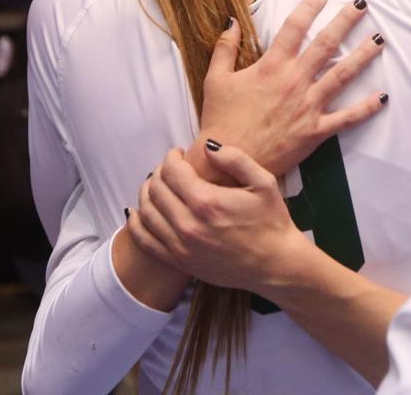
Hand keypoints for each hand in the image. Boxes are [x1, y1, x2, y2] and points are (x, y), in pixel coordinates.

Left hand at [127, 145, 308, 293]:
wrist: (274, 264)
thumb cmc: (271, 221)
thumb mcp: (264, 182)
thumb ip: (236, 159)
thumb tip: (208, 146)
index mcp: (207, 202)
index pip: (172, 171)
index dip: (171, 157)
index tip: (178, 153)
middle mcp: (188, 224)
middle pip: (156, 189)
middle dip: (159, 172)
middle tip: (170, 168)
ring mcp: (180, 246)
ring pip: (146, 212)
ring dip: (146, 193)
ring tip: (158, 185)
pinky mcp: (178, 261)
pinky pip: (144, 240)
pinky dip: (136, 223)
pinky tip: (138, 212)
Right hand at [189, 0, 387, 179]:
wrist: (226, 161)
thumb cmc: (221, 120)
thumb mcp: (215, 79)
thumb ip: (224, 48)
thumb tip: (231, 21)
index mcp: (271, 67)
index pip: (294, 28)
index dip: (309, 8)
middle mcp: (294, 82)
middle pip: (326, 44)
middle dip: (345, 22)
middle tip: (361, 5)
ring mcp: (308, 106)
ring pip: (342, 75)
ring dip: (363, 56)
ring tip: (380, 40)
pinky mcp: (316, 130)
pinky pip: (347, 118)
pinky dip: (367, 108)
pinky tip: (383, 97)